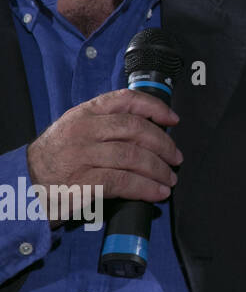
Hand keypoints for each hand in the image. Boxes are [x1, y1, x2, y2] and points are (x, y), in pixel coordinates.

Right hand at [26, 89, 181, 226]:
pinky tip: (158, 192)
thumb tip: (149, 130)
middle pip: (136, 129)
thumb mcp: (76, 129)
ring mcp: (82, 155)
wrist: (23, 184)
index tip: (173, 119)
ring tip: (170, 178)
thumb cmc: (57, 157)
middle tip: (175, 158)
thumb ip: (106, 124)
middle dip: (163, 144)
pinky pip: (123, 182)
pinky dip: (146, 187)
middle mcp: (84, 130)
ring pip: (133, 156)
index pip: (126, 99)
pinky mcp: (82, 182)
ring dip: (159, 169)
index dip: (155, 107)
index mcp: (85, 113)